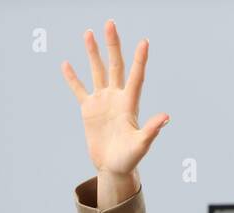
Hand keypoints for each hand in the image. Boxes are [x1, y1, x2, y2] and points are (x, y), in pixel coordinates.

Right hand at [61, 19, 168, 175]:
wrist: (113, 168)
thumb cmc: (129, 159)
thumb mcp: (141, 145)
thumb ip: (152, 130)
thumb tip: (166, 116)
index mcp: (130, 104)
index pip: (136, 77)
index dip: (140, 60)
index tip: (144, 42)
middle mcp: (116, 97)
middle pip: (115, 65)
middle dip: (112, 45)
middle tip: (110, 23)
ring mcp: (102, 101)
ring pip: (97, 71)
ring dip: (93, 52)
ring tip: (88, 33)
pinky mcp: (89, 109)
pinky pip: (79, 89)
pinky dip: (72, 78)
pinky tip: (66, 64)